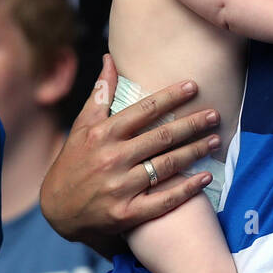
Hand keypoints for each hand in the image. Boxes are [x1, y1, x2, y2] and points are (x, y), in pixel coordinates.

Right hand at [39, 55, 219, 247]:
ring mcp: (121, 187)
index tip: (193, 86)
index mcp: (103, 134)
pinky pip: (164, 200)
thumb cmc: (73, 162)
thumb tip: (109, 58)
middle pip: (161, 137)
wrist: (56, 210)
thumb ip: (100, 93)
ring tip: (215, 140)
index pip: (143, 110)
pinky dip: (187, 189)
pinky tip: (205, 178)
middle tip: (215, 114)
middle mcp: (112, 158)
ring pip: (167, 165)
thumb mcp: (82, 126)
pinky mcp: (127, 214)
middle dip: (191, 124)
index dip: (170, 97)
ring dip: (195, 151)